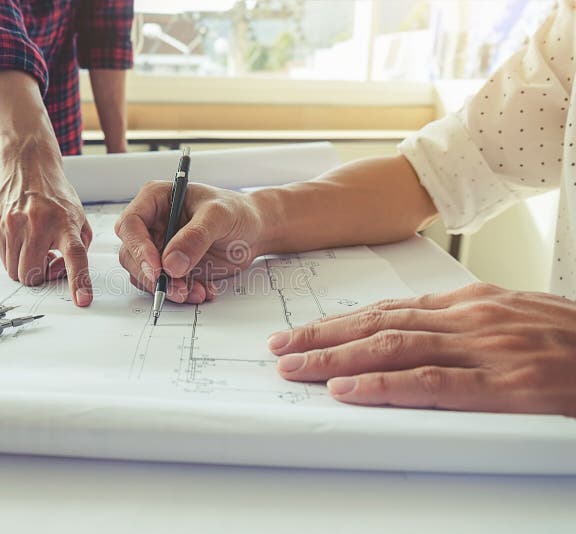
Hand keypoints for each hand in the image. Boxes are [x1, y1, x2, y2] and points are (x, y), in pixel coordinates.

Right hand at [0, 144, 92, 305]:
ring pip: (16, 272)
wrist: (29, 163)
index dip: (79, 281)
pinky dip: (16, 257)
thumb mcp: (78, 217)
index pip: (75, 256)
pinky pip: (5, 259)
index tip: (83, 300)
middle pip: (33, 276)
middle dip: (41, 276)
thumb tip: (64, 273)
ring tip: (37, 248)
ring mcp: (15, 225)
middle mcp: (39, 224)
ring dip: (27, 267)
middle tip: (49, 260)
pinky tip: (24, 241)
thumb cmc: (56, 193)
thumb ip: (78, 247)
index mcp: (65, 223)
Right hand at [115, 182, 264, 302]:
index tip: (157, 268)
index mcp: (156, 199)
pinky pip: (164, 285)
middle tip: (177, 288)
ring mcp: (159, 247)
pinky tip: (203, 290)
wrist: (254, 230)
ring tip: (196, 291)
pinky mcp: (170, 267)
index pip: (131, 223)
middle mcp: (152, 224)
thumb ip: (195, 236)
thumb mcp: (219, 216)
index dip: (138, 247)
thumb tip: (171, 262)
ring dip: (168, 288)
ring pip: (145, 274)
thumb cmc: (236, 211)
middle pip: (132, 254)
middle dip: (153, 276)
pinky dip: (181, 293)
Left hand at [268, 283, 575, 416]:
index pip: (388, 309)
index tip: (301, 331)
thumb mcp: (514, 319)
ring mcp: (485, 349)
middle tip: (280, 348)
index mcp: (470, 303)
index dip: (338, 322)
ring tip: (295, 368)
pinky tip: (348, 390)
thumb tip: (411, 333)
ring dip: (336, 359)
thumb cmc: (572, 342)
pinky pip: (430, 383)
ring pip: (392, 347)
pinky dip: (383, 387)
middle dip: (322, 337)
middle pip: (378, 324)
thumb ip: (465, 325)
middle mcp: (469, 319)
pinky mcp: (504, 385)